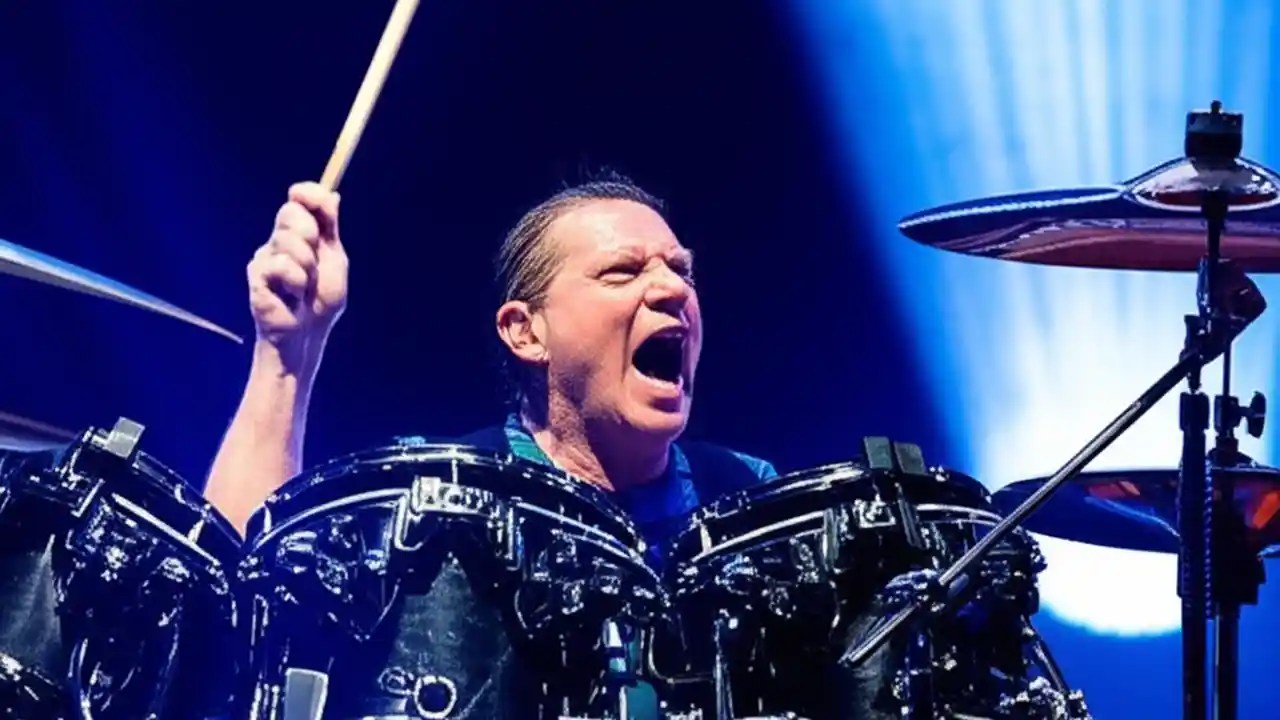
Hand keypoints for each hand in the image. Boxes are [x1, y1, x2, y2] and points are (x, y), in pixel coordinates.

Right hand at [247, 182, 348, 366]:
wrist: (306, 335)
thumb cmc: (320, 301)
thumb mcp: (334, 260)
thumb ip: (330, 229)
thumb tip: (333, 195)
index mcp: (299, 234)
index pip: (299, 200)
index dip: (308, 194)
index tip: (319, 199)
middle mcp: (278, 241)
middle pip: (291, 213)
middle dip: (311, 235)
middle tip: (315, 261)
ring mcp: (265, 257)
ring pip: (290, 241)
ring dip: (307, 268)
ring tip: (303, 288)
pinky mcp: (256, 275)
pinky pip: (282, 267)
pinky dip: (296, 284)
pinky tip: (291, 297)